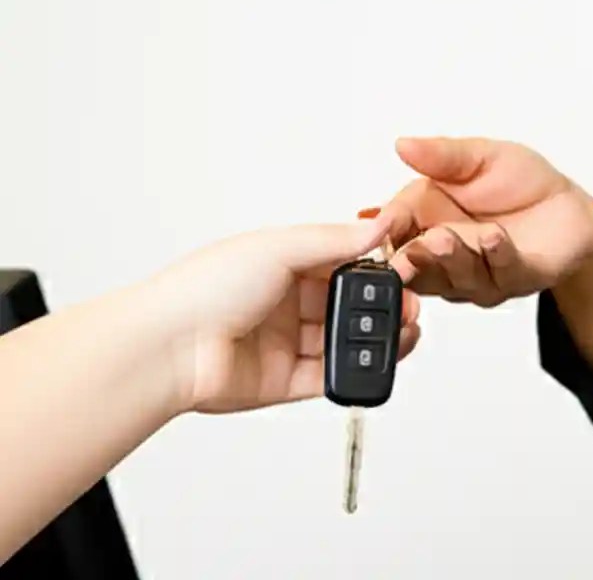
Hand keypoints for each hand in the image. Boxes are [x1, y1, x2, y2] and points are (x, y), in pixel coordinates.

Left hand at [152, 216, 420, 413]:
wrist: (167, 348)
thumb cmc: (203, 289)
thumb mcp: (278, 247)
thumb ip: (334, 240)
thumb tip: (379, 226)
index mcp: (280, 264)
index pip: (340, 263)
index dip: (374, 267)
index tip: (403, 268)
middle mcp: (283, 304)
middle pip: (348, 305)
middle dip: (382, 307)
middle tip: (409, 306)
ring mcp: (284, 344)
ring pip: (344, 342)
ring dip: (376, 339)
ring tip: (403, 334)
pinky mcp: (283, 382)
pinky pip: (329, 377)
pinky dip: (355, 372)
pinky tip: (376, 363)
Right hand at [376, 137, 592, 307]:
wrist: (570, 208)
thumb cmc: (522, 182)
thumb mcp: (479, 157)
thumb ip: (442, 156)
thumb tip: (403, 144)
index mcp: (427, 218)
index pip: (394, 229)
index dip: (382, 231)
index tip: (371, 229)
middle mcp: (447, 251)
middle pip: (418, 264)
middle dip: (412, 258)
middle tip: (409, 245)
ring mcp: (478, 272)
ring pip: (456, 275)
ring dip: (451, 258)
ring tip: (445, 237)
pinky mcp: (514, 279)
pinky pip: (501, 273)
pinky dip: (496, 256)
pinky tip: (493, 238)